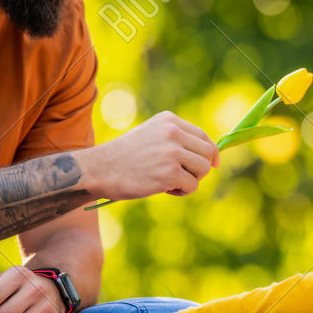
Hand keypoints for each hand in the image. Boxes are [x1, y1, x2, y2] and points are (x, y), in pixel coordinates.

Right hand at [81, 111, 219, 200]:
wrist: (100, 169)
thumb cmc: (125, 156)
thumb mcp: (151, 135)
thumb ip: (176, 139)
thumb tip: (209, 155)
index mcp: (169, 120)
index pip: (203, 136)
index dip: (211, 152)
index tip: (213, 163)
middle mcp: (172, 132)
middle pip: (207, 153)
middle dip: (199, 168)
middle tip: (182, 177)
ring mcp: (172, 152)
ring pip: (203, 169)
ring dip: (191, 180)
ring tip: (171, 183)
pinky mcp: (170, 172)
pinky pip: (192, 185)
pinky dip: (182, 191)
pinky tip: (165, 190)